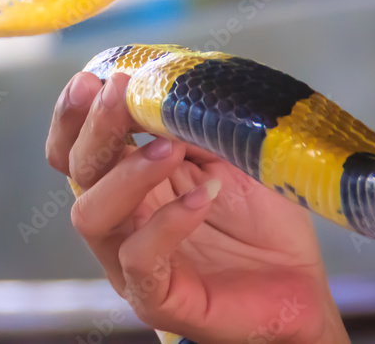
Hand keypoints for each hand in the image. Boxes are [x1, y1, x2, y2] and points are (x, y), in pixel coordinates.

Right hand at [46, 73, 349, 343]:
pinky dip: (166, 223)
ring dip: (127, 172)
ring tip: (172, 148)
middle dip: (96, 126)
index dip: (73, 112)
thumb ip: (192, 120)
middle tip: (123, 92)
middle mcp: (118, 215)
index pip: (74, 144)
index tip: (94, 78)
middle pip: (77, 169)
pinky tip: (203, 197)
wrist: (300, 284)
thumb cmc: (262, 219)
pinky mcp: (154, 295)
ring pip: (91, 213)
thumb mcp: (228, 151)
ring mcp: (128, 258)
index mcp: (125, 177)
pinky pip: (139, 259)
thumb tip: (166, 81)